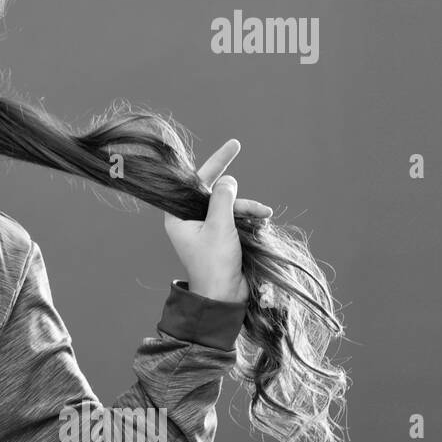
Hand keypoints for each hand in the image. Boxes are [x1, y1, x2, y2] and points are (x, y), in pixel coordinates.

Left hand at [163, 139, 272, 301]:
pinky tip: (261, 223)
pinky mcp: (220, 237)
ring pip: (229, 207)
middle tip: (257, 204)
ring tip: (263, 218)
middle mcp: (189, 219)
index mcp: (178, 216)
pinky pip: (236, 219)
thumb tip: (228, 180)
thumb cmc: (214, 263)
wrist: (223, 296)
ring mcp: (205, 228)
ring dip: (248, 210)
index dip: (216, 163)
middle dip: (237, 196)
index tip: (234, 145)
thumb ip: (223, 199)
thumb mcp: (220, 226)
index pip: (196, 181)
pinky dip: (249, 220)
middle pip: (214, 193)